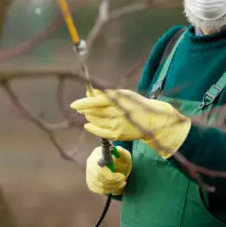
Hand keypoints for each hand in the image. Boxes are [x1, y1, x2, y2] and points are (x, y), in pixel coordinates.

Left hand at [71, 89, 191, 157]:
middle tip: (81, 109)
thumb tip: (91, 93)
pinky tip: (88, 125)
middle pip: (94, 112)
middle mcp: (117, 112)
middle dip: (85, 110)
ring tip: (88, 115)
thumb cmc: (136, 104)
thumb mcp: (123, 95)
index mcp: (118, 100)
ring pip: (96, 121)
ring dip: (89, 117)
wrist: (152, 120)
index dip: (83, 103)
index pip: (96, 101)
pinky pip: (100, 132)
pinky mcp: (118, 134)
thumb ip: (107, 94)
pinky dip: (92, 128)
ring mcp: (117, 124)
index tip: (73, 105)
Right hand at [86, 146, 130, 195]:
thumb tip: (118, 149)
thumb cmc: (120, 159)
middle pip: (99, 178)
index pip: (101, 168)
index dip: (112, 176)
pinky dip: (107, 190)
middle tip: (123, 181)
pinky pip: (97, 189)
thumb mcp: (124, 154)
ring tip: (121, 184)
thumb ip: (122, 152)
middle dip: (113, 182)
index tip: (122, 177)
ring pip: (98, 185)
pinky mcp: (89, 181)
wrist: (115, 164)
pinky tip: (115, 187)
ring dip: (112, 187)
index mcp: (98, 154)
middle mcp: (90, 163)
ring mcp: (89, 172)